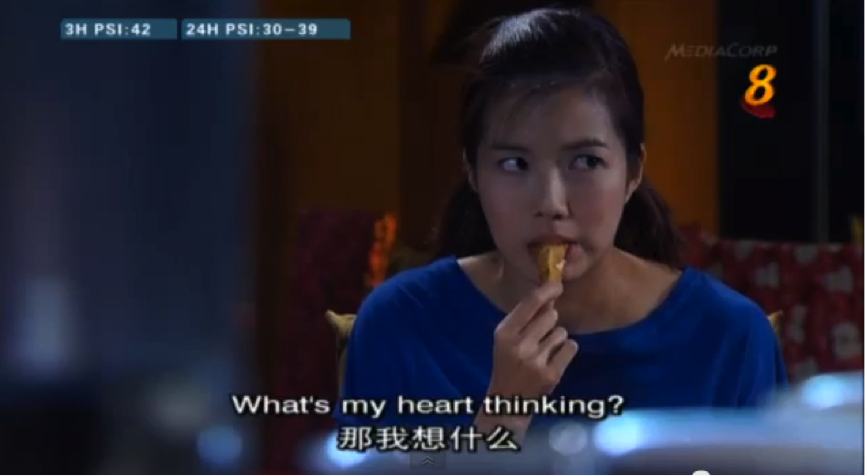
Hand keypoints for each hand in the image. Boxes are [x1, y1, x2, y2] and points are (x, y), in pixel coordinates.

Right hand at [476, 282, 578, 433]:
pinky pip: (571, 348)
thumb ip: (525, 318)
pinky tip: (554, 359)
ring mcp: (536, 360)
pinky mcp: (551, 374)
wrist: (508, 400)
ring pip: (562, 333)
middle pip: (551, 316)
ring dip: (557, 339)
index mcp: (504, 333)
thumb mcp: (507, 338)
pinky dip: (566, 351)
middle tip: (539, 336)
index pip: (530, 303)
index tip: (557, 285)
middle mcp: (519, 345)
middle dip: (550, 322)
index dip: (546, 291)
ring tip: (544, 351)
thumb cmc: (508, 362)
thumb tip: (549, 294)